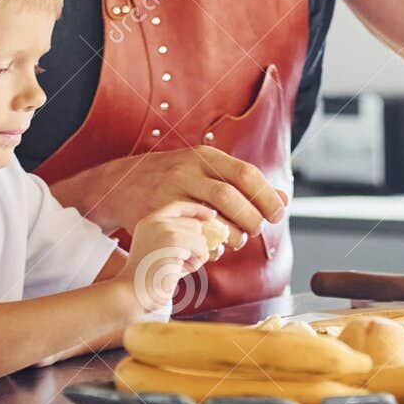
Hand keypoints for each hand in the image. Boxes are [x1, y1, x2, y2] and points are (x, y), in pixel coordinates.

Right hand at [56, 147, 287, 241]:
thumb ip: (244, 184)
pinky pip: (192, 236)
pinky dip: (210, 246)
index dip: (266, 196)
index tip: (278, 214)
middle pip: (231, 196)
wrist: (119, 184)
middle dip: (251, 218)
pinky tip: (214, 248)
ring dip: (233, 234)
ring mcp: (168, 194)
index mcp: (204, 156)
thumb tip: (284, 198)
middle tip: (256, 230)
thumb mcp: (207, 172)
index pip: (245, 173)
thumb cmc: (174, 181)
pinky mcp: (156, 217)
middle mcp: (186, 170)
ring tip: (236, 240)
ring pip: (212, 217)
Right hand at [125, 201, 218, 314]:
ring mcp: (163, 228)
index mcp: (148, 222)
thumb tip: (211, 233)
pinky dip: (198, 261)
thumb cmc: (152, 278)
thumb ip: (180, 238)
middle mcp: (155, 221)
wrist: (135, 292)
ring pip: (200, 236)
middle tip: (184, 263)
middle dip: (196, 245)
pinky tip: (183, 271)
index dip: (196, 210)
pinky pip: (201, 247)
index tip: (212, 215)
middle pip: (193, 224)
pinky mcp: (173, 239)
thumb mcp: (163, 252)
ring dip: (197, 255)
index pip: (177, 206)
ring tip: (180, 268)